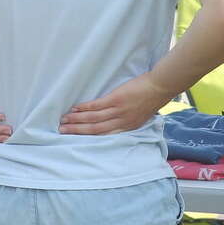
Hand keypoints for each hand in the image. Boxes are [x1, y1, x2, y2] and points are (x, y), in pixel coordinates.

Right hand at [59, 72, 173, 135]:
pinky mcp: (116, 99)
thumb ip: (128, 119)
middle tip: (62, 131)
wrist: (161, 86)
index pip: (104, 135)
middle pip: (95, 129)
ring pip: (93, 119)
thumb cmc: (152, 98)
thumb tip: (115, 119)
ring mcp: (118, 111)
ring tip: (64, 120)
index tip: (76, 138)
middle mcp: (122, 122)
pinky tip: (75, 108)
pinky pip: (96, 106)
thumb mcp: (141, 114)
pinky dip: (84, 108)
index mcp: (128, 127)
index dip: (88, 137)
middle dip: (77, 131)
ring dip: (77, 120)